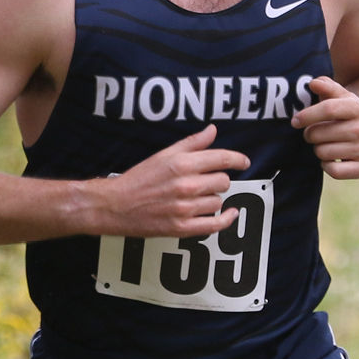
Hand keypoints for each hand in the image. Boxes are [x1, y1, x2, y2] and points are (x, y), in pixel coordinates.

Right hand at [93, 124, 250, 236]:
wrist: (115, 205)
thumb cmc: (138, 179)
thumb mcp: (163, 155)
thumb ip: (192, 143)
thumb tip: (212, 130)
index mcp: (182, 164)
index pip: (222, 159)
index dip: (238, 160)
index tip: (243, 162)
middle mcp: (186, 185)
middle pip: (223, 181)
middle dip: (218, 179)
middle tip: (206, 181)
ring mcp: (185, 208)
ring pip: (218, 201)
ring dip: (212, 198)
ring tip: (197, 197)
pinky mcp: (182, 227)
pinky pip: (215, 225)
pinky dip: (226, 220)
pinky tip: (229, 214)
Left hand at [293, 76, 358, 178]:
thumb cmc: (347, 114)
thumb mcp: (340, 97)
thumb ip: (326, 86)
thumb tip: (313, 83)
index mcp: (357, 108)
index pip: (328, 108)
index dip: (308, 115)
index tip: (295, 121)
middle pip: (320, 133)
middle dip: (310, 134)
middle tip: (313, 134)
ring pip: (323, 152)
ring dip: (318, 149)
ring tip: (325, 144)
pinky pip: (333, 171)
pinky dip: (327, 165)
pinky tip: (331, 158)